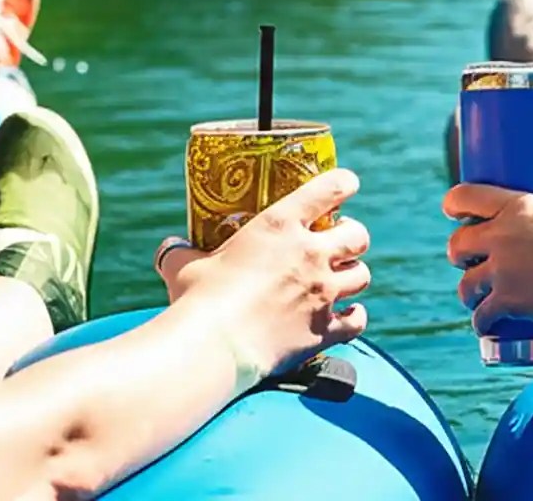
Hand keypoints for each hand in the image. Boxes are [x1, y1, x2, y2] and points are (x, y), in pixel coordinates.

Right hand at [166, 169, 371, 373]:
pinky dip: (355, 316)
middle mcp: (311, 254)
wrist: (214, 348)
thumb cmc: (198, 300)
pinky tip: (349, 313)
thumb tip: (170, 247)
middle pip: (358, 235)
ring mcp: (323, 292)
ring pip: (362, 274)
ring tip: (341, 276)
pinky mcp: (325, 329)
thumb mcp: (184, 265)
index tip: (347, 184)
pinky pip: (357, 320)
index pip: (330, 189)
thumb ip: (182, 252)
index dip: (344, 183)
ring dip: (353, 273)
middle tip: (338, 240)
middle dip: (352, 235)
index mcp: (280, 225)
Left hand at [442, 183, 532, 335]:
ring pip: (465, 283)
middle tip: (470, 259)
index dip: (453, 204)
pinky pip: (481, 316)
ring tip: (477, 295)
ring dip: (467, 291)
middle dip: (458, 253)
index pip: (465, 196)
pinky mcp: (510, 302)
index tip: (455, 213)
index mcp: (519, 205)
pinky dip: (481, 323)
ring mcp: (504, 270)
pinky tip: (485, 325)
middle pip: (457, 243)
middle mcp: (504, 235)